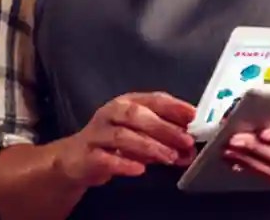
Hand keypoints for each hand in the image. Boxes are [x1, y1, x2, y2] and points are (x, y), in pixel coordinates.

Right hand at [54, 91, 197, 187]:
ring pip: (122, 135)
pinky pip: (105, 158)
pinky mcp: (87, 156)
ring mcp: (97, 133)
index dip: (174, 106)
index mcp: (126, 103)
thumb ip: (164, 141)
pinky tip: (140, 169)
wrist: (76, 159)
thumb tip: (190, 149)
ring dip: (148, 146)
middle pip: (136, 114)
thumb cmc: (113, 143)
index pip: (152, 99)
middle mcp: (110, 113)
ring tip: (168, 157)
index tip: (193, 116)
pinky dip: (124, 163)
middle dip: (163, 127)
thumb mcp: (140, 137)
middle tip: (185, 141)